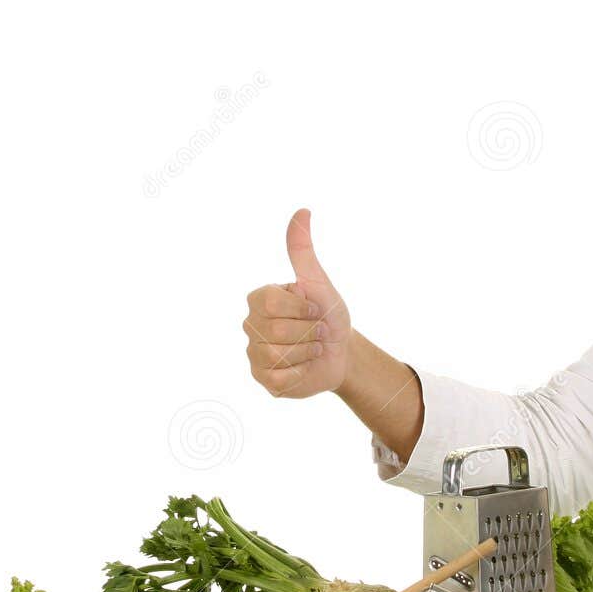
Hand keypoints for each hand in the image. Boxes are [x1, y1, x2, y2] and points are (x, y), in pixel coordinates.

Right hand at [242, 208, 352, 397]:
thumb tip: (302, 211)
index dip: (303, 307)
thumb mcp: (318, 281)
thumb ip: (303, 250)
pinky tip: (304, 367)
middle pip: (278, 331)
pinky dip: (302, 373)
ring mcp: (254, 355)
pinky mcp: (264, 381)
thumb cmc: (327, 314)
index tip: (313, 307)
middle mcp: (250, 325)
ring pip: (280, 356)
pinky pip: (281, 379)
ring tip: (311, 348)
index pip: (272, 303)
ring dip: (308, 352)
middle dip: (309, 331)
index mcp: (259, 299)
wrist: (341, 351)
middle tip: (315, 330)